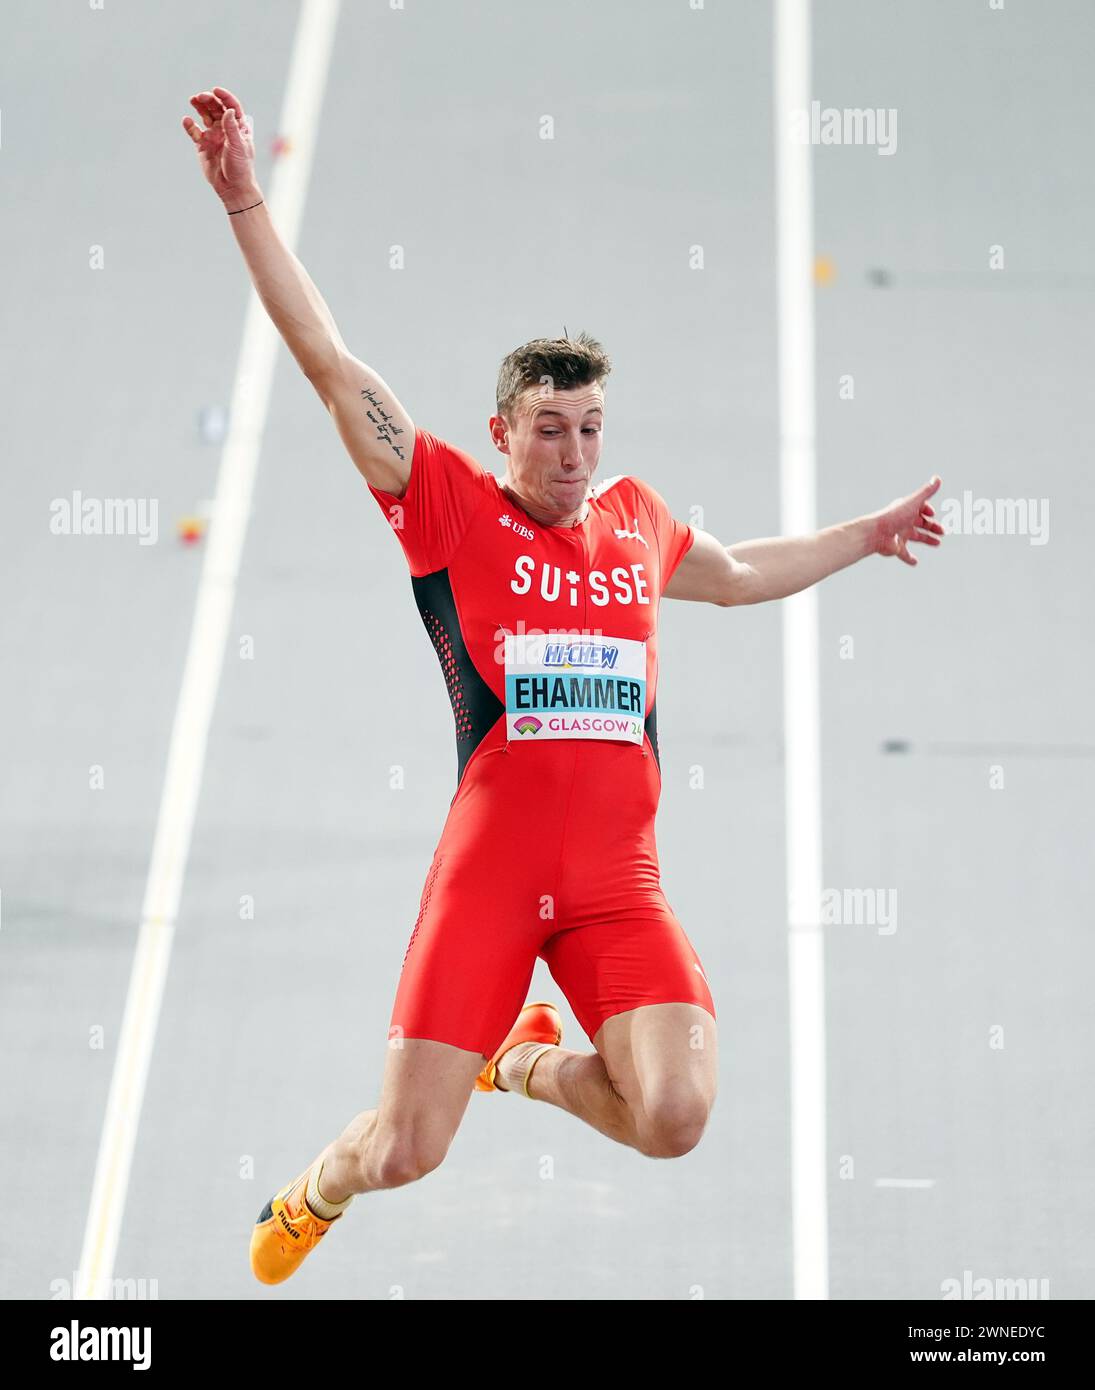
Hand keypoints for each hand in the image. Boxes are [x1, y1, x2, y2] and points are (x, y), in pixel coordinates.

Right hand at [182, 86, 259, 207]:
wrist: (233, 188)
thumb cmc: (241, 168)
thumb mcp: (238, 146)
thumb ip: (232, 128)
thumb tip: (228, 110)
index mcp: (238, 127)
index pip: (232, 106)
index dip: (224, 97)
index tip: (215, 90)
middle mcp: (226, 129)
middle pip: (216, 108)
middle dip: (208, 100)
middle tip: (200, 97)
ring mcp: (214, 136)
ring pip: (205, 116)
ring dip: (199, 107)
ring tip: (193, 100)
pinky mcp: (203, 145)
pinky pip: (194, 131)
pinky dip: (190, 125)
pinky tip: (187, 121)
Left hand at [868, 476, 943, 566]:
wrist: (875, 533)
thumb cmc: (894, 516)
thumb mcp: (913, 502)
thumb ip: (926, 492)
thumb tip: (938, 478)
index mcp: (906, 510)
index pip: (919, 509)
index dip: (927, 511)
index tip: (932, 514)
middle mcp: (903, 522)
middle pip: (921, 524)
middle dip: (932, 527)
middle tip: (943, 532)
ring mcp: (899, 535)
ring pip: (916, 537)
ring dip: (927, 540)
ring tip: (937, 543)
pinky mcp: (896, 548)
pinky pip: (903, 554)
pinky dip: (909, 558)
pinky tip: (915, 562)